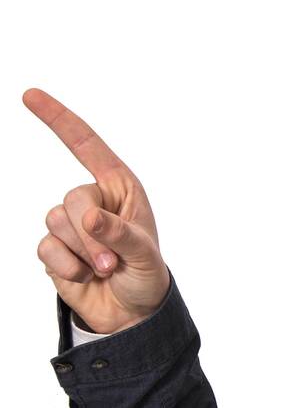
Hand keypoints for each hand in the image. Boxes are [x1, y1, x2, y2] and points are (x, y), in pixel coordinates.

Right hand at [26, 88, 170, 334]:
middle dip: (91, 233)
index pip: (87, 145)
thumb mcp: (145, 255)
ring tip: (105, 268)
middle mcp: (94, 200)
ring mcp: (70, 223)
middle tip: (112, 261)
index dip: (59, 119)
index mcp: (120, 188)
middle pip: (72, 198)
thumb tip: (90, 219)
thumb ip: (120, 234)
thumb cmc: (146, 275)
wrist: (131, 312)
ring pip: (56, 222)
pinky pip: (45, 248)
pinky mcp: (54, 247)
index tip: (29, 95)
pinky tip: (85, 276)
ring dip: (82, 253)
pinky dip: (67, 267)